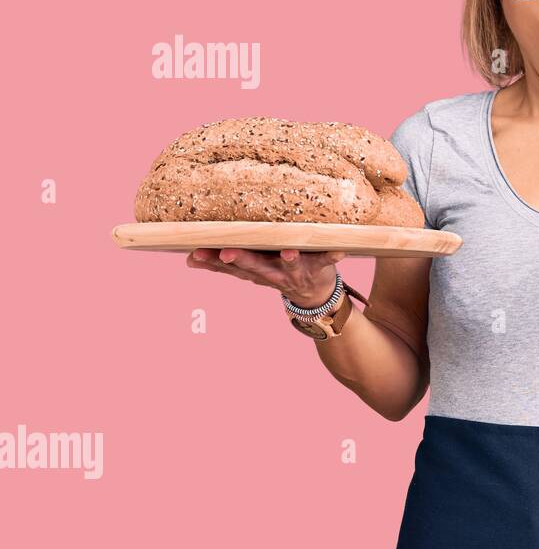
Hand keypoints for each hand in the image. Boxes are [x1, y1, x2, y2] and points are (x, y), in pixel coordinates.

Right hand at [186, 248, 346, 306]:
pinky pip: (327, 261)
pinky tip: (340, 251)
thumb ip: (221, 264)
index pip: (229, 266)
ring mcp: (296, 272)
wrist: (315, 296)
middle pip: (255, 267)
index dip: (212, 262)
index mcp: (255, 270)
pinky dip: (333, 256)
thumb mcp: (249, 270)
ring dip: (289, 260)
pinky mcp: (320, 267)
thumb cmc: (277, 272)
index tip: (195, 254)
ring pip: (290, 266)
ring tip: (288, 252)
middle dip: (241, 260)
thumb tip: (187, 258)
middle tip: (227, 253)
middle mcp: (273, 273)